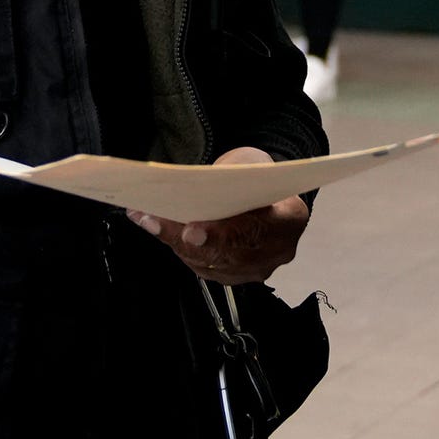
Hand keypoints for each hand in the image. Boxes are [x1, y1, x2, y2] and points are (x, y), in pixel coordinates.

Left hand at [126, 146, 310, 283]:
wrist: (265, 190)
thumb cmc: (257, 174)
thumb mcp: (250, 163)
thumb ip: (231, 179)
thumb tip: (193, 191)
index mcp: (291, 218)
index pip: (258, 230)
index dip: (224, 234)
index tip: (193, 230)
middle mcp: (277, 249)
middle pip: (229, 253)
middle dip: (187, 240)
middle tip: (157, 224)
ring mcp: (256, 267)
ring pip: (210, 263)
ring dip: (174, 242)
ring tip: (147, 219)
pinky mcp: (234, 275)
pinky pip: (201, 266)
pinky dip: (176, 246)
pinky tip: (154, 226)